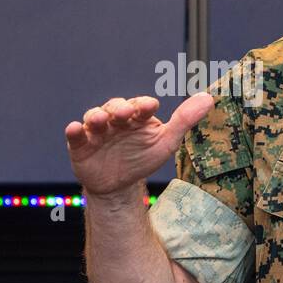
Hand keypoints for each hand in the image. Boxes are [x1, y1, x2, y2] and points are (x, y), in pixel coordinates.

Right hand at [65, 93, 214, 196]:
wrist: (118, 185)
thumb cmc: (143, 157)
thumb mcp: (166, 142)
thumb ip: (185, 120)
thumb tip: (209, 98)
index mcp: (137, 116)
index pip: (140, 106)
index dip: (144, 105)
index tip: (150, 106)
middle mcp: (115, 119)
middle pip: (115, 107)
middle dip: (119, 109)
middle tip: (124, 114)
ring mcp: (96, 130)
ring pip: (94, 117)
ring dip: (97, 117)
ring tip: (100, 120)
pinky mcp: (80, 144)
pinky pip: (74, 134)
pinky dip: (73, 130)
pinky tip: (74, 129)